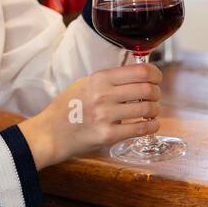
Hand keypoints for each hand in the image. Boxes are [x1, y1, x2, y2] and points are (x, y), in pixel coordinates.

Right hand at [19, 63, 163, 167]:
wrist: (50, 133)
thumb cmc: (68, 108)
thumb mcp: (85, 84)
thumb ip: (109, 80)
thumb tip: (137, 75)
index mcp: (99, 78)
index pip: (140, 71)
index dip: (156, 74)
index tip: (157, 79)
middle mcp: (103, 94)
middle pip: (147, 89)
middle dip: (157, 93)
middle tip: (155, 97)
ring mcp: (105, 115)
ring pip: (147, 109)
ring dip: (155, 111)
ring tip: (151, 112)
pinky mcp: (107, 135)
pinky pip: (140, 129)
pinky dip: (151, 126)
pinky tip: (150, 125)